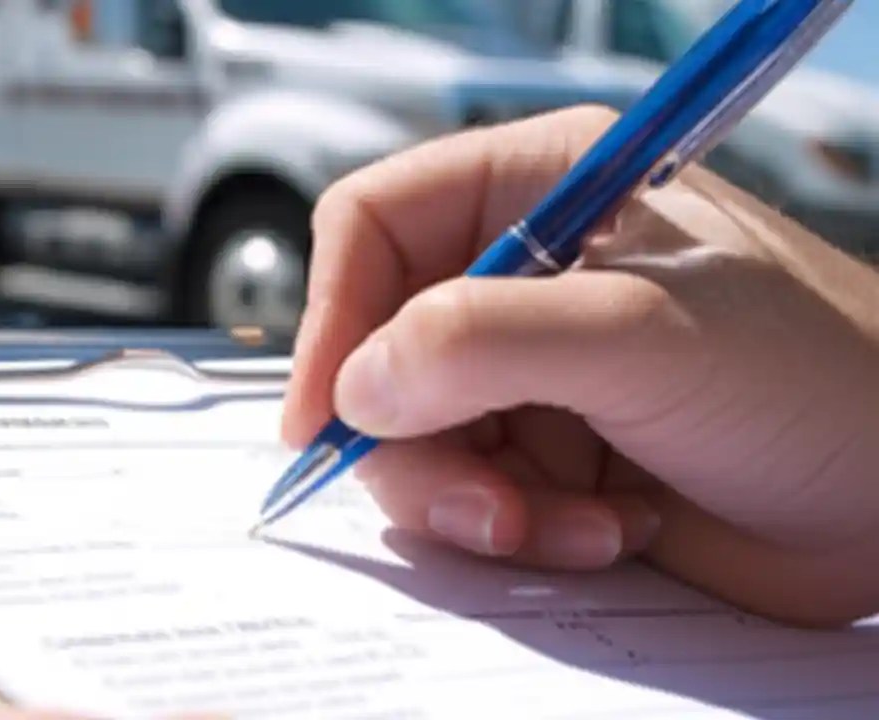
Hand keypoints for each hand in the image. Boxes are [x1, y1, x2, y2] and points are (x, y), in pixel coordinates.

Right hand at [282, 106, 878, 628]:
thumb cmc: (814, 381)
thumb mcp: (645, 338)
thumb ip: (483, 342)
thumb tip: (356, 386)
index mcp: (538, 189)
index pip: (372, 227)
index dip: (332, 316)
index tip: (322, 416)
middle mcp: (520, 275)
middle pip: (380, 350)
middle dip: (419, 444)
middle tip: (482, 506)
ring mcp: (531, 369)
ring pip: (417, 437)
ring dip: (477, 501)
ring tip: (567, 529)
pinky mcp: (547, 453)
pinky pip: (470, 495)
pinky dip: (519, 531)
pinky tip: (603, 535)